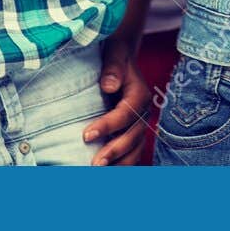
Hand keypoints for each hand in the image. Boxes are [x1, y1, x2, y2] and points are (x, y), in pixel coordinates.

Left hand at [82, 36, 151, 164]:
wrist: (121, 59)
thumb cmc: (115, 56)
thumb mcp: (115, 54)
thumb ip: (113, 68)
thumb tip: (109, 85)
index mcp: (140, 94)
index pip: (126, 114)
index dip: (108, 126)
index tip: (86, 135)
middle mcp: (143, 112)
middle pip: (134, 136)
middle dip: (115, 152)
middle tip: (94, 165)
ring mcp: (139, 125)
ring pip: (135, 150)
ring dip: (120, 164)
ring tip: (100, 176)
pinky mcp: (132, 134)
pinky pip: (131, 153)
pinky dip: (121, 165)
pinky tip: (106, 176)